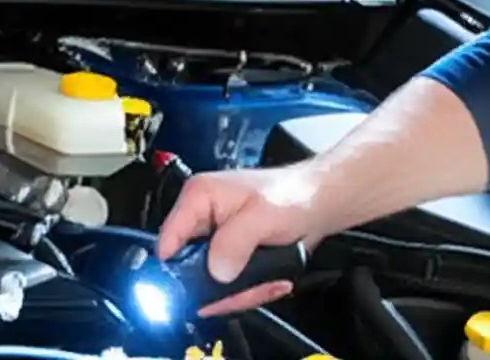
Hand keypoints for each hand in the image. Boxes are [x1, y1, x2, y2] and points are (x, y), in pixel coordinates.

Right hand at [156, 164, 326, 316]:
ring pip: (211, 282)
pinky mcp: (228, 255)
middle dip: (219, 289)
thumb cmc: (293, 196)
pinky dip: (249, 290)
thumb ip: (234, 243)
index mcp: (198, 197)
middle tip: (246, 293)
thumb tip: (216, 272)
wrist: (320, 203)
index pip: (169, 238)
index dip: (173, 268)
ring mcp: (215, 239)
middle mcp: (202, 218)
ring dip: (240, 292)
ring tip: (267, 284)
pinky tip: (270, 282)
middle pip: (189, 268)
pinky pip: (228, 285)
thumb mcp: (261, 217)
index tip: (188, 294)